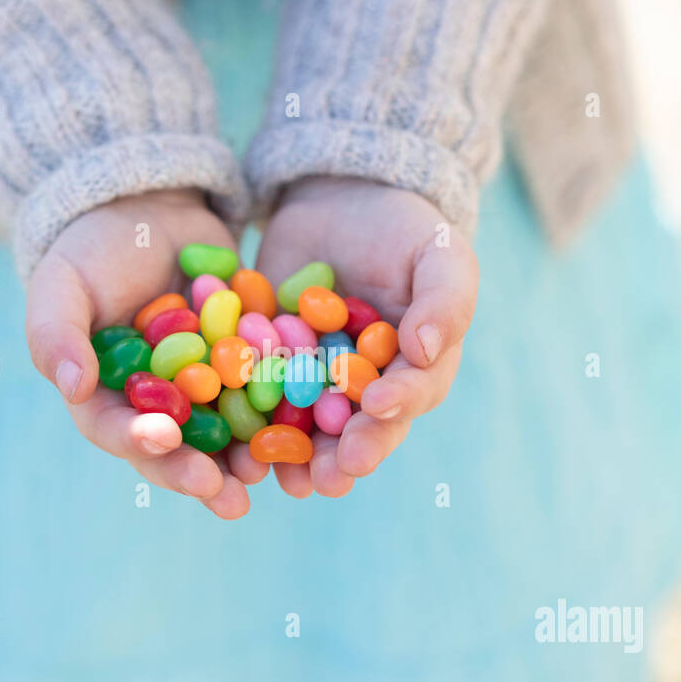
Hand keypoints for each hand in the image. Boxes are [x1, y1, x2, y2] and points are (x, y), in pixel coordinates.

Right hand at [25, 190, 264, 518]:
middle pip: (173, 450)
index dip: (139, 442)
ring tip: (267, 476)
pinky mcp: (241, 369)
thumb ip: (56, 332)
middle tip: (227, 497)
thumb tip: (70, 386)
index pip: (115, 429)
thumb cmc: (93, 248)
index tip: (165, 441)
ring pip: (221, 437)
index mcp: (102, 396)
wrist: (151, 209)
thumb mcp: (63, 282)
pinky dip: (281, 416)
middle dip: (197, 475)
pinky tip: (306, 432)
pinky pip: (262, 398)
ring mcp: (200, 391)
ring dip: (242, 461)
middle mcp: (153, 404)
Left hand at [255, 177, 478, 498]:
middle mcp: (365, 389)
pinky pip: (256, 399)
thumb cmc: (405, 229)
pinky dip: (246, 425)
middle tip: (330, 477)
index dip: (396, 404)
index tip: (377, 407)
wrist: (340, 199)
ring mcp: (313, 382)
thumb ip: (444, 301)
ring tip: (288, 482)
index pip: (411, 394)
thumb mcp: (439, 253)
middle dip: (343, 456)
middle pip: (357, 430)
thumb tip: (425, 351)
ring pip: (306, 431)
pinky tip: (235, 446)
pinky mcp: (268, 367)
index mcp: (415, 370)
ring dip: (296, 460)